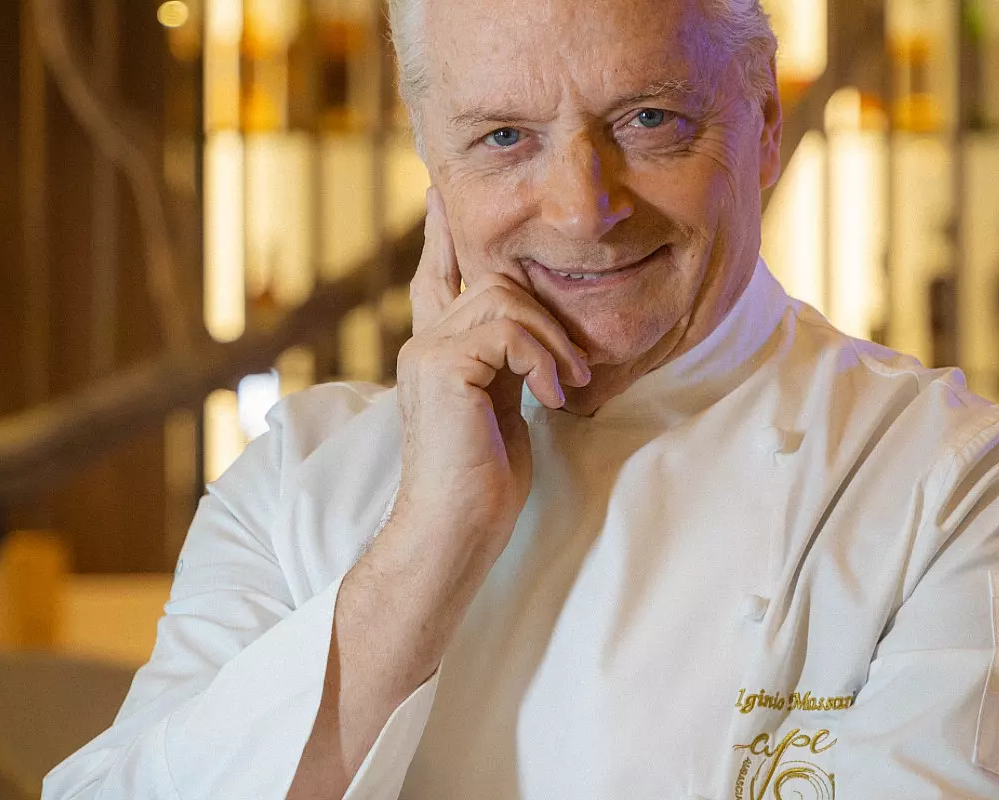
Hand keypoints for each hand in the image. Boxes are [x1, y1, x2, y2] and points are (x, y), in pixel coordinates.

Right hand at [392, 187, 591, 564]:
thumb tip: (537, 328)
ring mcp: (427, 351)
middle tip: (574, 365)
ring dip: (552, 339)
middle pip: (490, 276)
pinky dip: (542, 358)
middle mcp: (424, 341)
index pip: (439, 273)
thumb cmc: (484, 480)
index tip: (442, 193)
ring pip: (504, 296)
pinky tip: (553, 395)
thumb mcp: (504, 405)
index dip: (444, 233)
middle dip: (546, 310)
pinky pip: (508, 328)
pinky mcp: (442, 366)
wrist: (455, 529)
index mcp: (436, 349)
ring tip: (568, 385)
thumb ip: (508, 359)